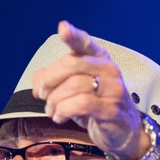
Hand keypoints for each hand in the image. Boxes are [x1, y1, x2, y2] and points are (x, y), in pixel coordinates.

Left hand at [29, 21, 150, 159]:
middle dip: (49, 79)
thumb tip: (37, 80)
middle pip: (71, 64)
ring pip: (73, 85)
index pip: (85, 43)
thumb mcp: (73, 90)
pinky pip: (81, 104)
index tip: (62, 28)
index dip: (73, 35)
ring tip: (51, 110)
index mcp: (99, 59)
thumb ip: (54, 80)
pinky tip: (59, 116)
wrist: (123, 132)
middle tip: (42, 94)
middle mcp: (108, 69)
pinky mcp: (111, 109)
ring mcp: (113, 89)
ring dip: (54, 100)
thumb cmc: (96, 105)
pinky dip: (63, 110)